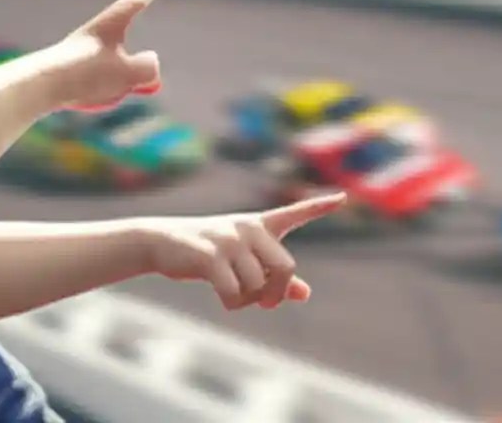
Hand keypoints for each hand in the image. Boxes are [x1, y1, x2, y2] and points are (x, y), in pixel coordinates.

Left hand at [47, 0, 162, 111]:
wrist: (39, 86)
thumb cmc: (86, 73)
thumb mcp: (128, 71)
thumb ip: (147, 68)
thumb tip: (151, 66)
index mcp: (107, 26)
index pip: (130, 7)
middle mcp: (90, 36)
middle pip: (116, 39)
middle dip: (130, 58)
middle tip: (141, 73)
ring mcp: (75, 55)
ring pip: (104, 65)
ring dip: (113, 82)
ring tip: (107, 94)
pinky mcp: (63, 74)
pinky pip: (88, 81)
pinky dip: (95, 92)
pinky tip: (86, 100)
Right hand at [142, 192, 346, 309]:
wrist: (159, 242)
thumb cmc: (204, 252)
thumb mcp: (240, 260)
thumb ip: (273, 275)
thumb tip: (304, 293)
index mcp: (258, 225)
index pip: (293, 214)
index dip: (319, 207)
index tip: (342, 197)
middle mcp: (248, 228)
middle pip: (286, 268)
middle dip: (278, 293)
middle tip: (266, 304)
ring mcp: (229, 240)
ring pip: (258, 285)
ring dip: (247, 300)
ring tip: (232, 292)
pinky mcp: (211, 256)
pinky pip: (235, 293)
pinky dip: (232, 304)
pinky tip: (223, 297)